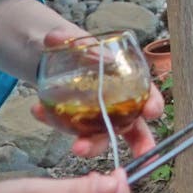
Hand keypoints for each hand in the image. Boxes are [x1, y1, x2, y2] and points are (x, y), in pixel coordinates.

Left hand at [30, 26, 165, 159]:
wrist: (43, 52)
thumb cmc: (68, 43)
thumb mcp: (70, 36)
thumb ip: (73, 39)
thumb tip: (85, 48)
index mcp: (125, 77)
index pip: (147, 92)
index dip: (153, 103)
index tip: (151, 112)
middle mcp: (116, 100)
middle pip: (134, 125)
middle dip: (139, 143)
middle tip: (138, 157)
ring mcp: (97, 114)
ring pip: (104, 136)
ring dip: (94, 145)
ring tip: (77, 148)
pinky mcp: (76, 121)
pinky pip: (72, 130)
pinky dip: (57, 126)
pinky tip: (39, 112)